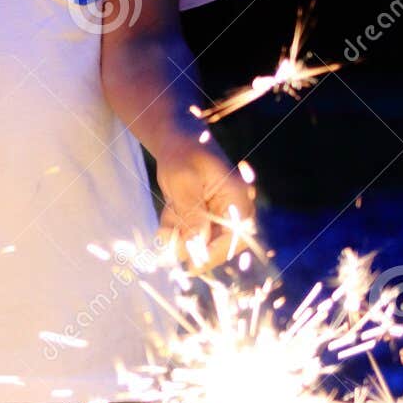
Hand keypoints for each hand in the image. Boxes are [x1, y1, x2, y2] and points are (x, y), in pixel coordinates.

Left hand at [153, 132, 255, 272]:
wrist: (174, 136)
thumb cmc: (183, 153)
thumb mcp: (185, 184)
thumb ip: (193, 216)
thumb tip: (197, 248)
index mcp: (237, 199)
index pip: (235, 237)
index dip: (215, 254)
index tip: (194, 266)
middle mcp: (229, 209)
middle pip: (217, 243)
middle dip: (193, 248)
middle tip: (171, 253)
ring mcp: (213, 212)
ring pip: (197, 240)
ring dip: (179, 240)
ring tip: (166, 227)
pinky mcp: (197, 213)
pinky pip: (185, 232)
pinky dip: (172, 231)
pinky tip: (165, 224)